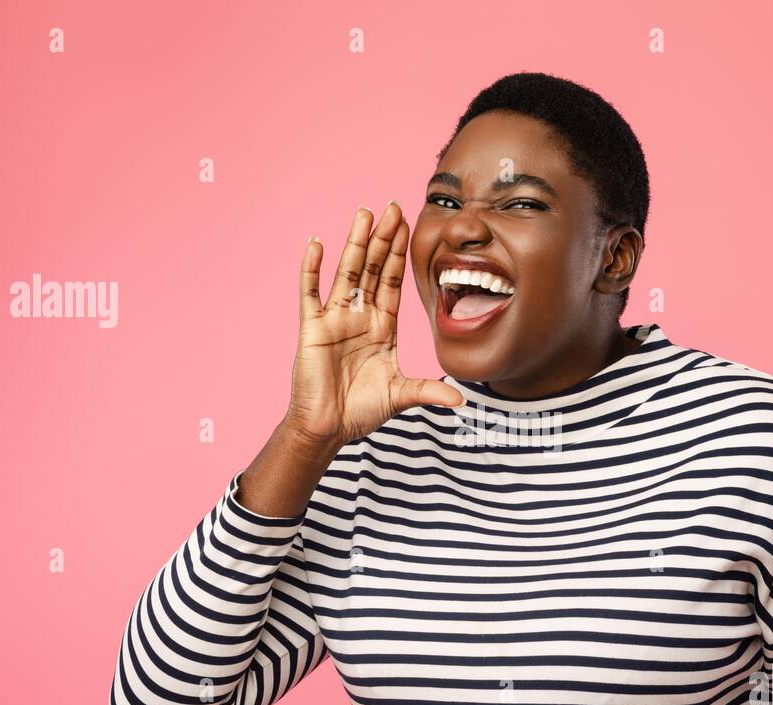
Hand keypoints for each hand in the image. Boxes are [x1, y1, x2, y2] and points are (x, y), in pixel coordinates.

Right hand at [285, 202, 464, 448]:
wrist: (327, 428)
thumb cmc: (360, 411)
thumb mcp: (400, 396)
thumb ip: (428, 392)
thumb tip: (462, 401)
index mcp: (382, 327)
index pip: (394, 282)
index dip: (401, 255)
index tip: (409, 227)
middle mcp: (360, 316)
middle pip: (374, 269)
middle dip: (384, 239)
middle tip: (393, 207)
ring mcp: (335, 319)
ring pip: (347, 272)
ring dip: (356, 243)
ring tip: (364, 213)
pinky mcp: (312, 328)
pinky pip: (310, 292)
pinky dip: (312, 268)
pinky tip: (317, 243)